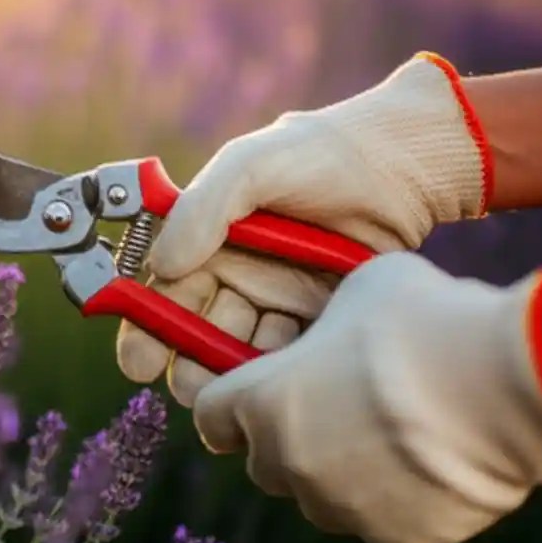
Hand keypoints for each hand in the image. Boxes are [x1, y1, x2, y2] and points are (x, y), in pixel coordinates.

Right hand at [117, 52, 491, 405]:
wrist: (402, 163)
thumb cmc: (317, 153)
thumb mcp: (249, 166)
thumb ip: (202, 209)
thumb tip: (164, 264)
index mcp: (208, 243)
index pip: (165, 294)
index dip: (145, 330)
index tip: (139, 364)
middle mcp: (238, 276)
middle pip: (199, 334)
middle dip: (190, 366)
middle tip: (192, 390)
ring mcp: (279, 300)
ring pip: (244, 352)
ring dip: (238, 374)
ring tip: (246, 384)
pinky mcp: (321, 318)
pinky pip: (295, 354)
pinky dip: (287, 368)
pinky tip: (292, 368)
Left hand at [192, 252, 541, 542]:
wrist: (503, 384)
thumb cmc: (425, 321)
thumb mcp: (359, 290)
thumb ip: (325, 320)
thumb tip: (335, 328)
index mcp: (262, 400)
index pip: (212, 415)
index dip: (229, 404)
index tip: (250, 396)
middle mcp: (289, 462)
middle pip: (266, 463)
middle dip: (287, 439)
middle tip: (333, 409)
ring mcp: (341, 506)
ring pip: (323, 498)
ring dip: (340, 473)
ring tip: (389, 434)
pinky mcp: (396, 538)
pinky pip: (381, 523)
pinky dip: (397, 502)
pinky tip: (428, 463)